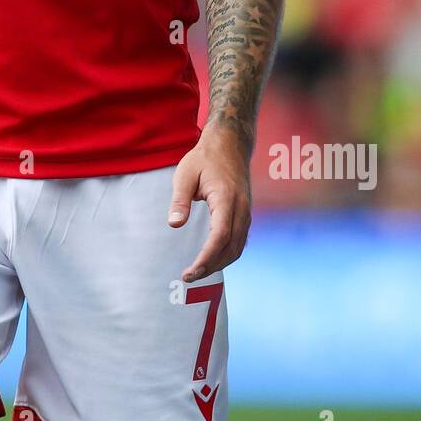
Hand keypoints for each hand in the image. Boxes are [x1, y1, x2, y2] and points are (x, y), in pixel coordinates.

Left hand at [167, 124, 251, 282]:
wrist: (230, 144)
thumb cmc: (204, 158)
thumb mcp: (185, 174)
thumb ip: (180, 200)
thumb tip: (174, 225)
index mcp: (226, 199)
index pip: (220, 236)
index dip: (206, 258)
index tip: (190, 271)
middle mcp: (241, 209)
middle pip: (231, 247)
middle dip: (211, 266)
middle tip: (188, 277)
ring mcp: (246, 212)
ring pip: (237, 247)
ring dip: (219, 263)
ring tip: (197, 272)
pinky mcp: (245, 214)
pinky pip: (240, 241)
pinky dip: (227, 254)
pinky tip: (212, 260)